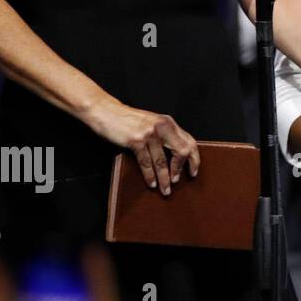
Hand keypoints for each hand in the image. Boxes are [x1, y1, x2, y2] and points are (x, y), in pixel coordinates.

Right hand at [85, 99, 199, 195]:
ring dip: (165, 178)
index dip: (194, 158)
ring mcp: (149, 133)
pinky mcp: (136, 140)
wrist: (105, 110)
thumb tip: (175, 154)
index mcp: (168, 122)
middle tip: (178, 181)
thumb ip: (164, 134)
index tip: (194, 171)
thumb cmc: (128, 119)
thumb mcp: (151, 123)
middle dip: (181, 169)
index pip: (189, 141)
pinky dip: (150, 176)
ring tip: (165, 189)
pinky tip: (152, 183)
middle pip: (181, 151)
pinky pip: (146, 163)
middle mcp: (162, 126)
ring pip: (162, 161)